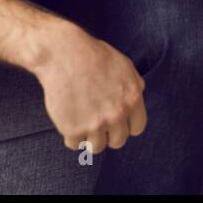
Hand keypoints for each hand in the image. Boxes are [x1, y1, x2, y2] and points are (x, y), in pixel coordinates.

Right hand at [32, 20, 146, 154]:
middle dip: (109, 134)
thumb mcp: (125, 67)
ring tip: (83, 124)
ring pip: (96, 147)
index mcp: (132, 99)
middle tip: (97, 123)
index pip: (137, 128)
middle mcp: (117, 114)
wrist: (65, 56)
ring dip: (90, 138)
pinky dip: (71, 137)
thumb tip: (137, 98)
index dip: (126, 126)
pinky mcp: (73, 129)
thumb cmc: (95, 57)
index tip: (116, 123)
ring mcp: (95, 124)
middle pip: (118, 141)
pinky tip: (69, 122)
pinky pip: (75, 144)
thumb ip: (135, 86)